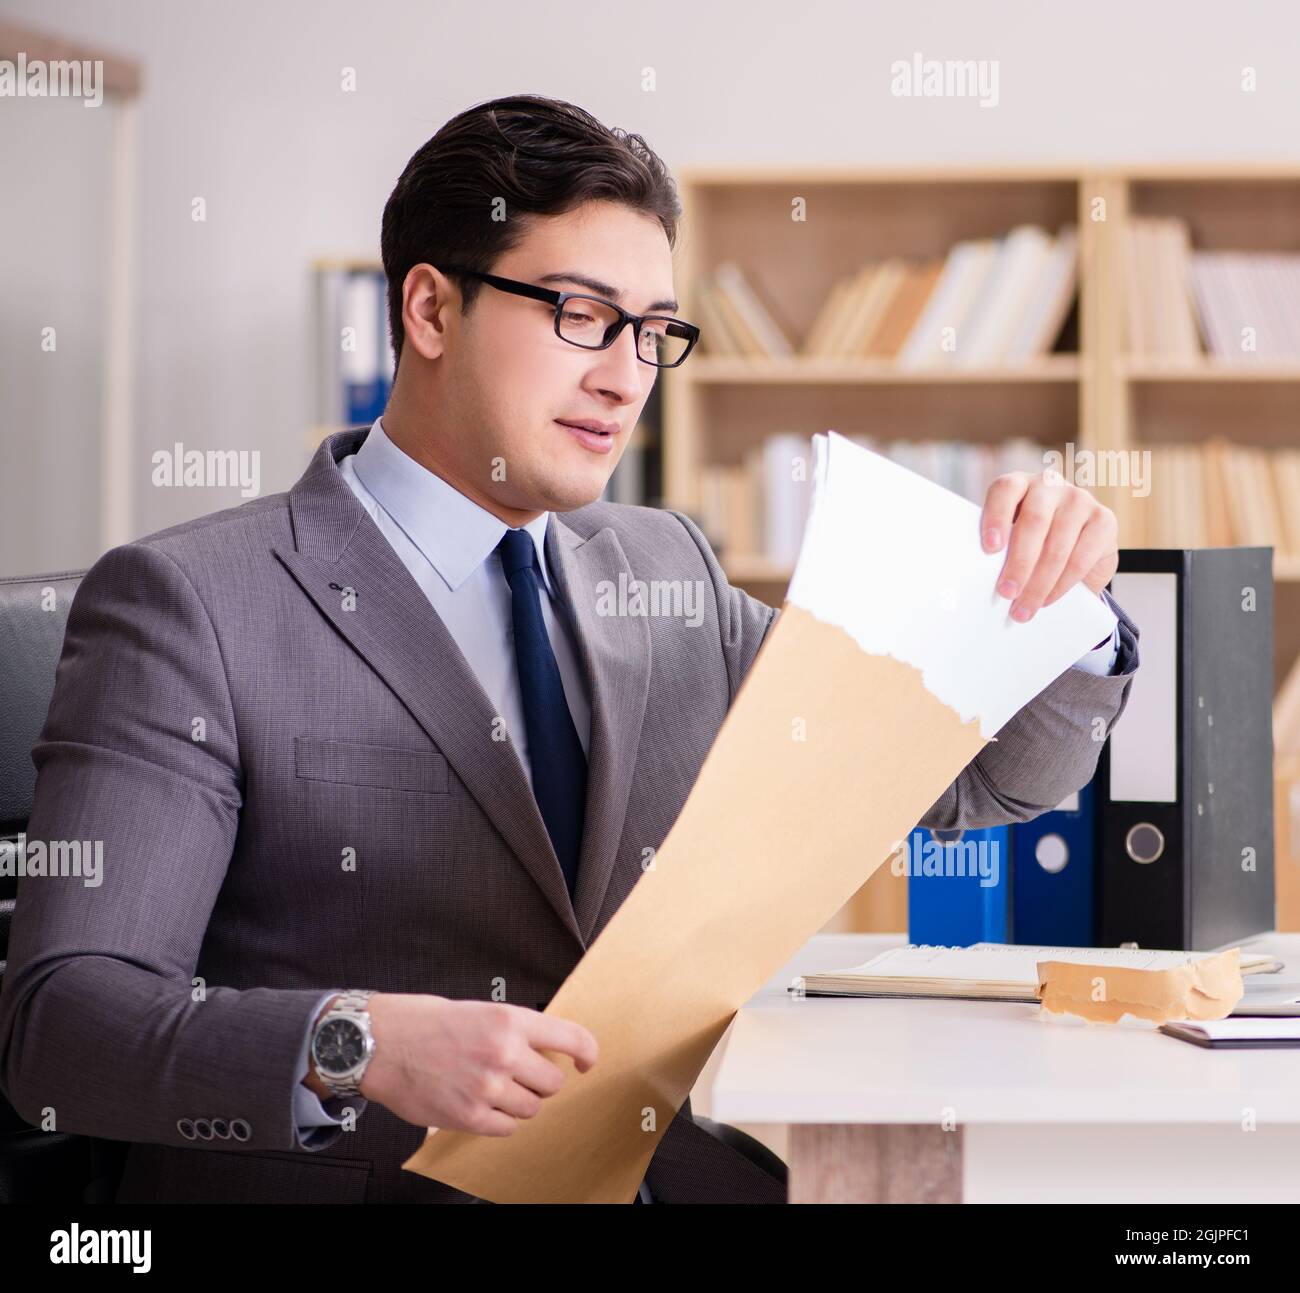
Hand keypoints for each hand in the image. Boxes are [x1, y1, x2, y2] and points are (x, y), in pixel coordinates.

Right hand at [354, 993, 597, 1135]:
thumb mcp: (478, 1010)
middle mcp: (504, 1053)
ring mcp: (488, 1088)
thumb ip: (513, 1029)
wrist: (379, 1043)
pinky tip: (481, 1104)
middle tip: (520, 1073)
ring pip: (531, 1108)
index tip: (586, 1062)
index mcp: (509, 1020)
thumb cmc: (423, 1022)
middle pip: (552, 1082)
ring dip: (519, 1101)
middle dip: (540, 1080)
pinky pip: (506, 1128)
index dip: (587, 1053)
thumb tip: (542, 1050)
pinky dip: (499, 1120)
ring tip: (493, 1087)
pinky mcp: (470, 1116)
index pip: (571, 1038)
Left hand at [979, 469, 1118, 622]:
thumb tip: (979, 578)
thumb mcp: (1011, 538)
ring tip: (1024, 607)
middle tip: (1006, 592)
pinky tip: (1048, 599)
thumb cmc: (1031, 543)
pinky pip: (1081, 558)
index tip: (989, 548)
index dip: (996, 517)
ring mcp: (1080, 499)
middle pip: (1033, 522)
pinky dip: (1062, 584)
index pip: (1005, 490)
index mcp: (1019, 483)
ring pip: (1057, 546)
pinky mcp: (1104, 520)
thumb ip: (999, 547)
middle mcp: (1050, 485)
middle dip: (1018, 563)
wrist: (1075, 550)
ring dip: (1038, 583)